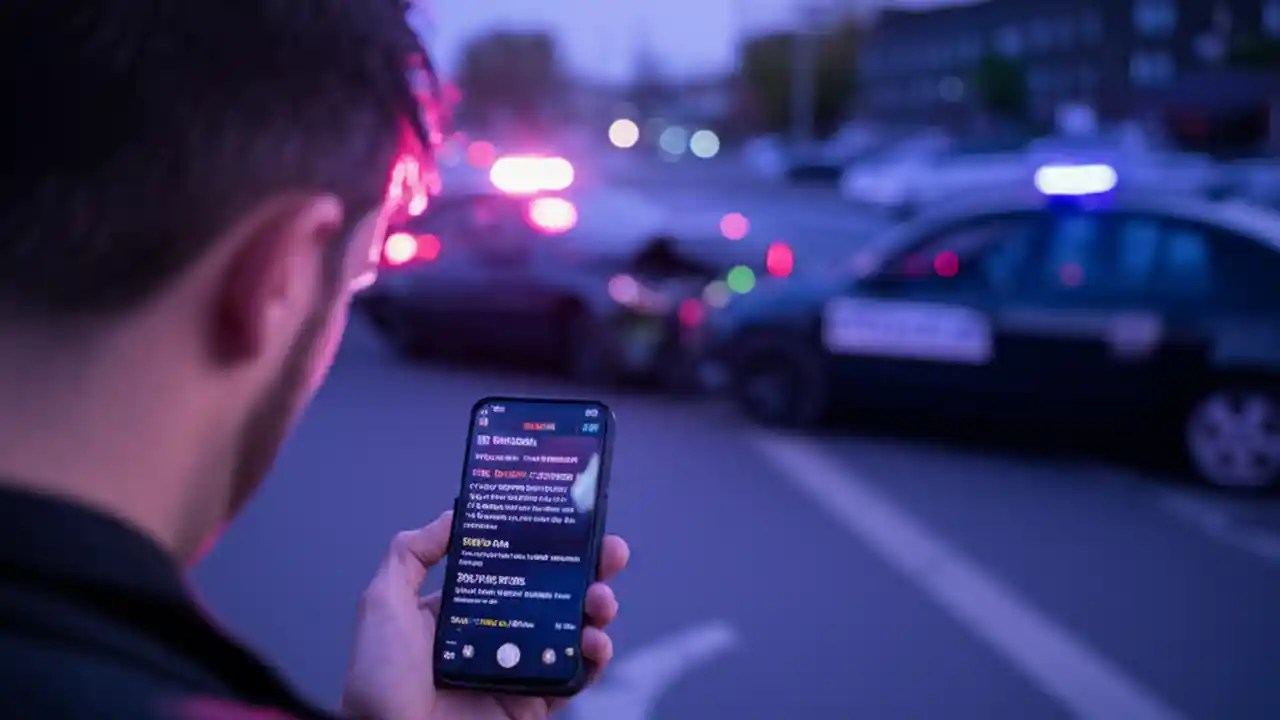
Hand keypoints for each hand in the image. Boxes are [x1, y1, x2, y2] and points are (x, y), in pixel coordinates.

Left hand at [340, 511, 629, 719]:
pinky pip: (575, 676)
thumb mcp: (383, 604)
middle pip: (556, 592)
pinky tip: (595, 642)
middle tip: (610, 552)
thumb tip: (452, 516)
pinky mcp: (534, 700)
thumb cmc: (381, 679)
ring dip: (598, 608)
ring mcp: (519, 667)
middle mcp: (498, 632)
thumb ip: (410, 554)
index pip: (517, 566)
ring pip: (574, 630)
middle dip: (590, 569)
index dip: (547, 543)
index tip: (573, 521)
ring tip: (600, 601)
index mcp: (466, 607)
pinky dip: (594, 658)